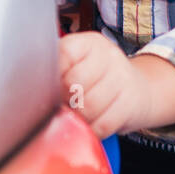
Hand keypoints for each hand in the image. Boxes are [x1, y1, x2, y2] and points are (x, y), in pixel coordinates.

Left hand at [59, 31, 174, 138]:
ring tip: (77, 116)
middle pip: (74, 83)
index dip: (52, 76)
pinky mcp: (130, 103)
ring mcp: (122, 78)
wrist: (140, 90)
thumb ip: (59, 70)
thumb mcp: (81, 64)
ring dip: (78, 118)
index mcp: (89, 43)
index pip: (63, 54)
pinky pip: (102, 124)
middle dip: (64, 100)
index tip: (51, 87)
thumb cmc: (100, 79)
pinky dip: (92, 130)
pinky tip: (91, 124)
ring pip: (88, 106)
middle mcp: (108, 55)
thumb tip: (34, 88)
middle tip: (65, 104)